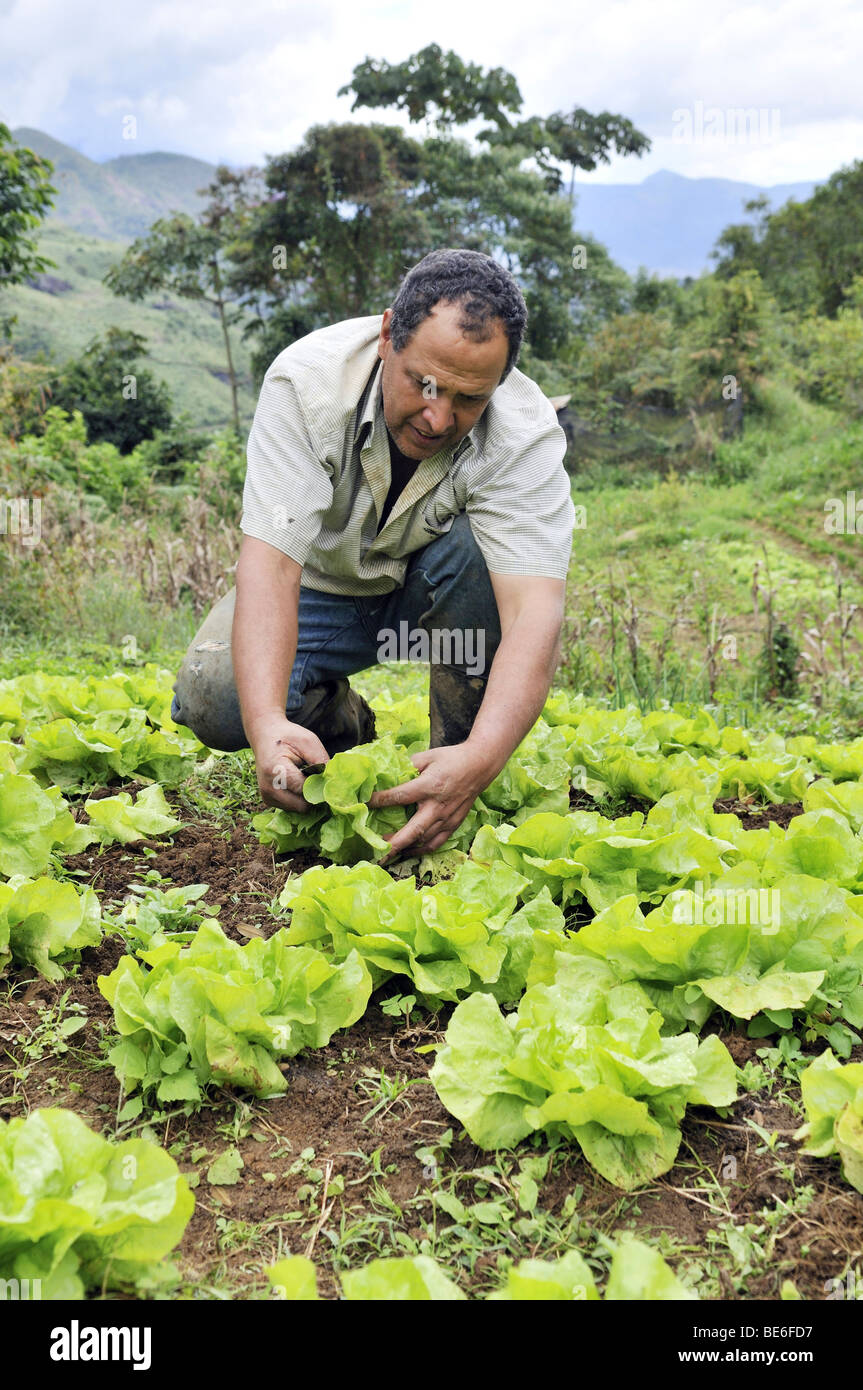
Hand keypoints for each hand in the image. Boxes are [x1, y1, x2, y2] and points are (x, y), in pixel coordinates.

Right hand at [249, 714, 329, 811]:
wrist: (265, 737)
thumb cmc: (287, 737)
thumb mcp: (308, 741)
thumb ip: (321, 760)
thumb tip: (333, 781)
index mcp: (276, 771)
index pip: (305, 789)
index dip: (320, 786)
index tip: (328, 778)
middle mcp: (268, 788)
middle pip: (303, 805)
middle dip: (315, 794)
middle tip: (318, 778)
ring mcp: (267, 797)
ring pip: (299, 809)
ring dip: (307, 796)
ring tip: (305, 777)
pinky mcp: (269, 801)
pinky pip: (293, 807)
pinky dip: (300, 798)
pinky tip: (298, 783)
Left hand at [369, 743, 491, 859]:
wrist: (480, 766)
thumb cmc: (451, 759)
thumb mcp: (428, 756)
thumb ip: (408, 766)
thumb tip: (387, 775)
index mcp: (429, 786)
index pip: (399, 796)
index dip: (380, 801)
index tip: (365, 804)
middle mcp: (438, 806)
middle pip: (412, 830)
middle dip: (393, 843)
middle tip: (376, 852)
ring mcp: (447, 818)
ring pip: (423, 840)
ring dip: (404, 848)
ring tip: (386, 851)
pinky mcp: (454, 824)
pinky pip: (436, 843)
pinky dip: (421, 850)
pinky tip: (408, 851)